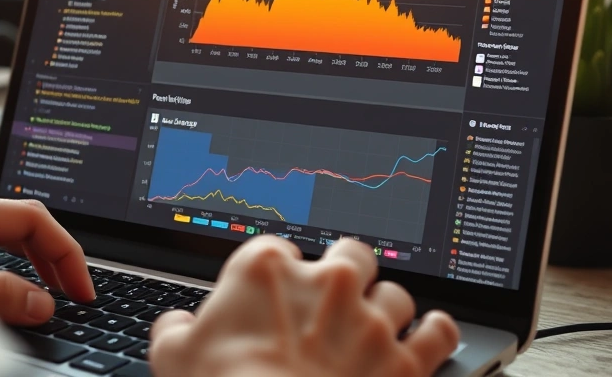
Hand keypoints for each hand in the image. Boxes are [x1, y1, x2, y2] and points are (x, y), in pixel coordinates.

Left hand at [0, 185, 94, 325]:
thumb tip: (41, 304)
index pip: (30, 217)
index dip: (65, 253)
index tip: (80, 290)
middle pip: (21, 217)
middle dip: (56, 254)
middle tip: (76, 292)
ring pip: (3, 225)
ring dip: (35, 254)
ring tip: (55, 285)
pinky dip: (11, 254)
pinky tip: (17, 273)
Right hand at [151, 236, 459, 376]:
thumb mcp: (174, 356)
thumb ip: (173, 329)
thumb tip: (174, 325)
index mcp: (267, 268)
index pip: (278, 249)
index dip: (278, 274)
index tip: (275, 295)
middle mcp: (325, 283)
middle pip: (351, 255)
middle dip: (346, 273)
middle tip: (334, 298)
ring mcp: (369, 321)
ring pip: (395, 294)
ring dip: (386, 310)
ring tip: (375, 328)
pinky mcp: (405, 361)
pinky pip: (438, 331)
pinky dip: (435, 332)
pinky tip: (428, 334)